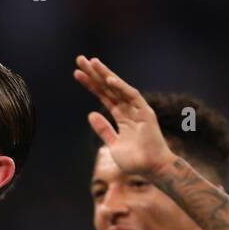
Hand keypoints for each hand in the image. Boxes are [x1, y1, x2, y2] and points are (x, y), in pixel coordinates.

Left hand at [73, 56, 175, 178]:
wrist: (151, 169)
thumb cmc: (135, 161)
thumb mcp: (113, 144)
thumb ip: (103, 129)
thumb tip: (90, 114)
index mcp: (122, 117)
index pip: (104, 96)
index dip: (91, 84)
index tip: (77, 73)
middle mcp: (129, 110)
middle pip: (109, 88)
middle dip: (95, 74)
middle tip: (80, 59)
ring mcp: (137, 110)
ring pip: (119, 88)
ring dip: (105, 74)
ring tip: (91, 62)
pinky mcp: (146, 112)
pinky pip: (132, 96)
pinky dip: (121, 87)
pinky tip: (108, 79)